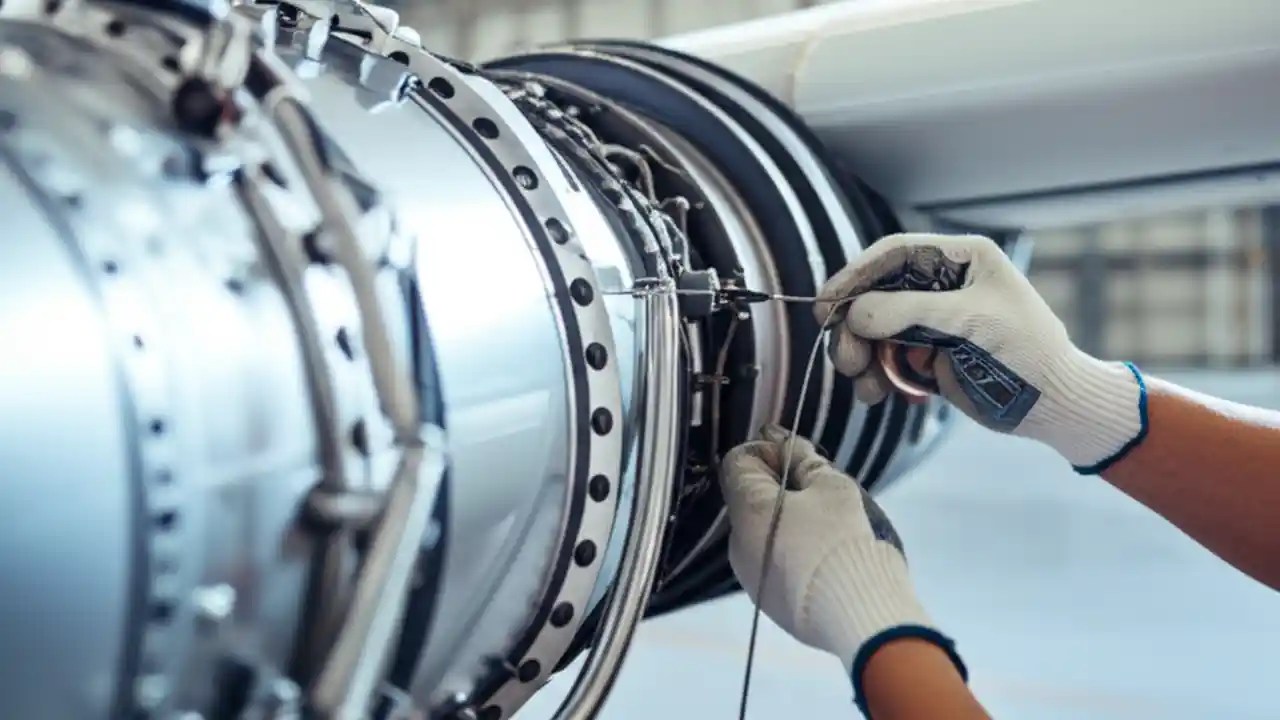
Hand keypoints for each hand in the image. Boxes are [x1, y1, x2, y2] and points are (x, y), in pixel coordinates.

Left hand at [720, 425, 943, 672]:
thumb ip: (802, 458)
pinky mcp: (767, 601)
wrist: (856, 613)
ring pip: (761, 531)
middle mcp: (736, 542)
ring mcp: (749, 576)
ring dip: (787, 520)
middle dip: (781, 486)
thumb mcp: (832, 486)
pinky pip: (772, 562)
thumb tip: (780, 439)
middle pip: (750, 497)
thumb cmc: (842, 540)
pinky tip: (822, 557)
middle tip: (820, 490)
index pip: (737, 460)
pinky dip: (791, 550)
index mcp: (746, 508)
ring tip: (827, 526)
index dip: (768, 451)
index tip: (800, 459)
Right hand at [816, 232, 1146, 472]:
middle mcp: (942, 284)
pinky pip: (885, 358)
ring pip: (873, 330)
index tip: (826, 304)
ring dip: (859, 356)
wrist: (1054, 404)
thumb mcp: (972, 322)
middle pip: (875, 294)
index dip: (855, 275)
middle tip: (845, 358)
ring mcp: (932, 320)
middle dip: (854, 327)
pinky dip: (874, 375)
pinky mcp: (927, 354)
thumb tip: (855, 313)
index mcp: (962, 259)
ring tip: (864, 385)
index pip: (894, 254)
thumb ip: (911, 311)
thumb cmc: (1027, 352)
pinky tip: (875, 393)